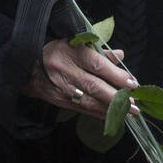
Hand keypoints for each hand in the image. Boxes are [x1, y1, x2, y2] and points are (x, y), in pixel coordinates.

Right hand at [21, 39, 138, 119]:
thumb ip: (99, 52)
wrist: (27, 69)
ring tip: (128, 112)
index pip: (97, 65)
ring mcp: (64, 89)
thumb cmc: (56, 53)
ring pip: (90, 101)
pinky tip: (112, 117)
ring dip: (110, 109)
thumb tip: (121, 55)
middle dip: (117, 96)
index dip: (115, 75)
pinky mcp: (61, 101)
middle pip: (95, 86)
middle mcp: (68, 72)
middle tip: (134, 104)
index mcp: (73, 53)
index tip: (132, 83)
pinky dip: (99, 114)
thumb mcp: (75, 45)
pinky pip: (83, 109)